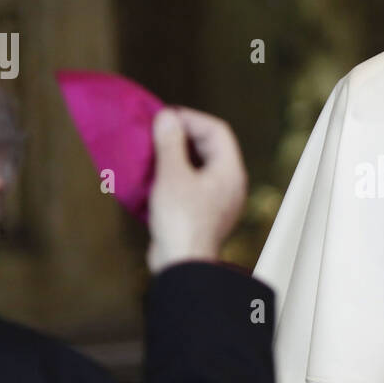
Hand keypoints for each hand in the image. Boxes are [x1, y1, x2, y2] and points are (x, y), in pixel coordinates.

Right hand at [146, 107, 246, 271]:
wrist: (183, 265)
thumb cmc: (181, 220)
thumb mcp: (172, 175)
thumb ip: (170, 143)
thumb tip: (167, 118)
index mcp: (230, 172)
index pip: (217, 131)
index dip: (192, 119)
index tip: (166, 117)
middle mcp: (230, 185)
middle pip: (210, 148)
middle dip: (183, 137)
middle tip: (157, 132)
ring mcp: (218, 201)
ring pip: (200, 168)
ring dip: (177, 157)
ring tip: (153, 152)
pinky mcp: (204, 215)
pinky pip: (192, 185)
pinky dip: (175, 176)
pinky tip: (155, 177)